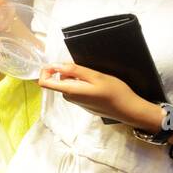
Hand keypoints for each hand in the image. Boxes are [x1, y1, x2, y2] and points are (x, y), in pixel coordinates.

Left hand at [38, 62, 160, 126]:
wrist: (128, 110)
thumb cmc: (115, 92)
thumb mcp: (96, 76)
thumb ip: (74, 70)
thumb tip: (55, 66)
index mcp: (70, 91)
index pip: (45, 82)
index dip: (46, 70)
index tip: (57, 63)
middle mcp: (70, 98)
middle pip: (59, 79)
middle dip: (68, 70)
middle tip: (86, 69)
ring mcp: (76, 101)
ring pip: (69, 83)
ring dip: (77, 76)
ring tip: (94, 77)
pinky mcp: (83, 102)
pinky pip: (77, 88)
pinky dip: (83, 82)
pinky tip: (97, 84)